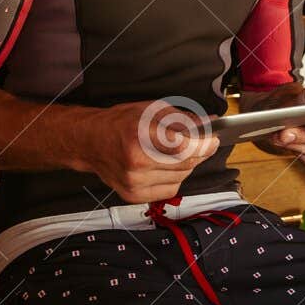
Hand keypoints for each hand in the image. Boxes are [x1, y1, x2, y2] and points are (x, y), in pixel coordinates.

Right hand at [77, 100, 219, 203]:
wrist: (91, 142)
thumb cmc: (121, 123)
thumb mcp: (152, 109)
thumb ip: (182, 118)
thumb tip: (208, 124)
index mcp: (139, 136)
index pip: (183, 146)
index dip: (203, 144)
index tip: (213, 139)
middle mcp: (136, 162)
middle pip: (185, 163)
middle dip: (200, 152)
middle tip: (205, 143)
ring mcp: (134, 182)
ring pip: (181, 177)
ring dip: (188, 165)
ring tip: (180, 152)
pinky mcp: (134, 195)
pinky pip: (170, 189)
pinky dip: (176, 177)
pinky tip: (167, 165)